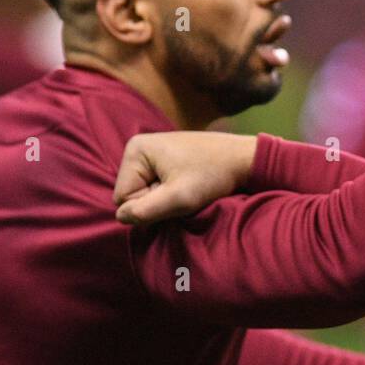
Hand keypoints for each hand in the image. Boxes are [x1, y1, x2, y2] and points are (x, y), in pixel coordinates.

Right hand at [114, 131, 258, 224]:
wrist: (243, 159)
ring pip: (144, 193)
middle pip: (131, 194)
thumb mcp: (178, 199)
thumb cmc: (212, 176)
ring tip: (188, 187)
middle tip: (184, 191)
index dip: (149, 205)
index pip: (123, 198)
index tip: (176, 193)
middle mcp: (137, 147)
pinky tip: (189, 183)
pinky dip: (171, 191)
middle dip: (155, 201)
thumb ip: (144, 211)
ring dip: (165, 198)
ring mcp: (151, 152)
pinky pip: (156, 186)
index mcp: (135, 150)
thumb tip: (121, 217)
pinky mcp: (163, 159)